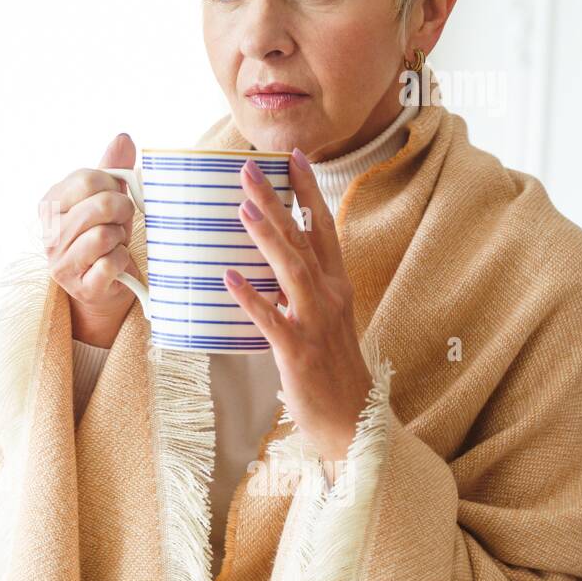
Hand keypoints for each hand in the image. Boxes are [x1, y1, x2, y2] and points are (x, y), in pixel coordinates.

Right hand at [38, 134, 140, 347]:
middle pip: (99, 205)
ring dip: (120, 236)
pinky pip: (111, 263)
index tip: (115, 194)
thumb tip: (123, 138)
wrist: (106, 284)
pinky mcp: (81, 288)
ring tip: (115, 241)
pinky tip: (116, 262)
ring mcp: (62, 264)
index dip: (111, 184)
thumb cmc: (105, 234)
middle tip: (122, 218)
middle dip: (122, 209)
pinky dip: (122, 260)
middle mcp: (49, 235)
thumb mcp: (107, 198)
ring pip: (104, 235)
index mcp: (50, 206)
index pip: (86, 178)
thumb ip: (113, 168)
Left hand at [222, 149, 373, 480]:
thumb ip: (302, 287)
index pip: (322, 229)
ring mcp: (315, 324)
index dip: (307, 192)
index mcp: (336, 286)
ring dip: (266, 236)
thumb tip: (273, 260)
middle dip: (277, 200)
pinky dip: (250, 298)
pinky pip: (270, 320)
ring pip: (291, 270)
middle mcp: (330, 297)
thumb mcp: (324, 318)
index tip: (291, 157)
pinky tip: (228, 277)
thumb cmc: (333, 369)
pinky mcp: (297, 352)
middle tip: (249, 168)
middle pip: (303, 239)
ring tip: (242, 206)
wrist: (353, 423)